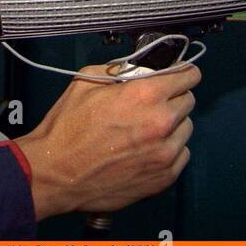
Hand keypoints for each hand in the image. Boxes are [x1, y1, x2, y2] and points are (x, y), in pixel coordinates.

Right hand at [15, 63, 200, 218]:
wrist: (56, 174)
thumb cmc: (67, 126)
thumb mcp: (86, 82)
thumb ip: (120, 70)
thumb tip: (141, 68)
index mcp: (145, 94)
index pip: (188, 75)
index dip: (182, 72)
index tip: (176, 76)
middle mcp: (162, 122)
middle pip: (189, 101)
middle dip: (173, 98)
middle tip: (152, 104)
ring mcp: (166, 153)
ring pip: (186, 129)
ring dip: (172, 126)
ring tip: (146, 131)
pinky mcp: (164, 178)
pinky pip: (181, 155)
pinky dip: (169, 150)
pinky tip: (146, 151)